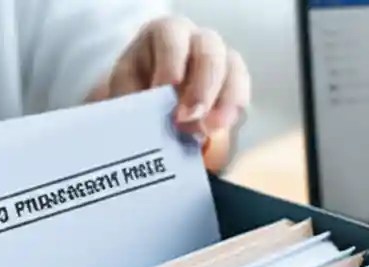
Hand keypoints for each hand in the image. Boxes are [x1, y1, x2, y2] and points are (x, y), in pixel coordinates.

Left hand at [95, 16, 250, 165]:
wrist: (148, 107)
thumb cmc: (135, 93)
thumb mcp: (126, 93)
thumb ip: (136, 103)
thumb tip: (147, 124)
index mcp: (166, 33)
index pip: (172, 38)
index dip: (170, 64)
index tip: (162, 92)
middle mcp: (198, 41)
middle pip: (210, 50)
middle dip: (201, 86)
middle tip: (188, 119)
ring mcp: (221, 60)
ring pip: (233, 69)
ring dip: (223, 101)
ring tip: (207, 129)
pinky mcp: (234, 85)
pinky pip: (242, 92)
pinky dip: (232, 111)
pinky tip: (219, 129)